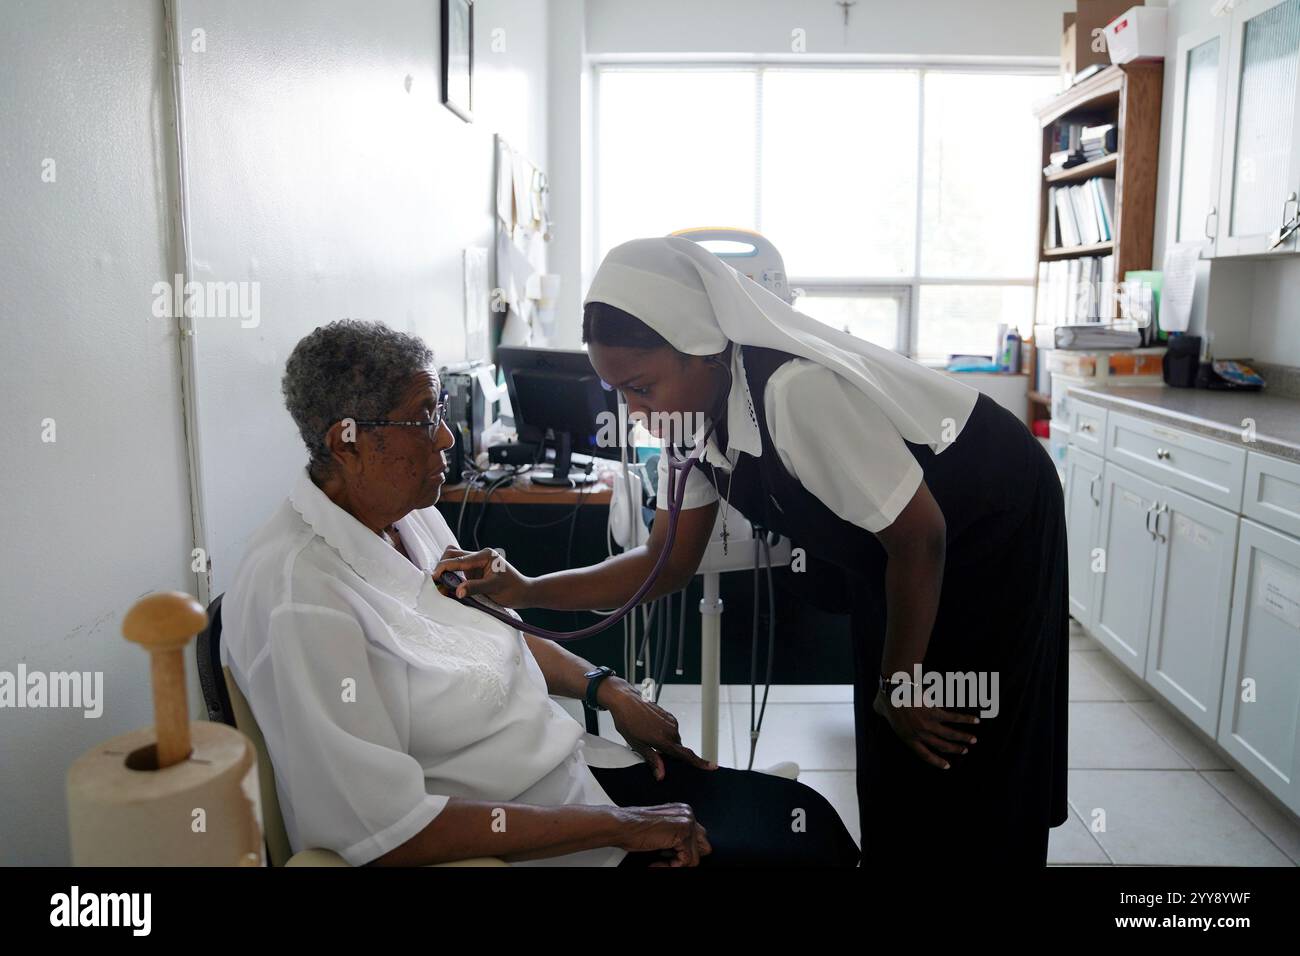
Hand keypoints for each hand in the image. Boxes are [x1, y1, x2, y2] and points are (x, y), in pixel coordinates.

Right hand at [433, 547, 532, 607]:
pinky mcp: (474, 571)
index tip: (433, 577)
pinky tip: (447, 586)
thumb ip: (475, 588)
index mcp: (484, 555)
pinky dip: (450, 576)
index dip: (443, 568)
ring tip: (440, 585)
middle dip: (442, 566)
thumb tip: (456, 591)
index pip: (458, 559)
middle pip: (452, 554)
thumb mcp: (494, 589)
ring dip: (445, 571)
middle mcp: (479, 556)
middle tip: (435, 581)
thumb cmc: (513, 590)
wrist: (524, 592)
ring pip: (453, 560)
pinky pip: (457, 570)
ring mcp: (476, 563)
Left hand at [602, 679, 716, 779]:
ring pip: (675, 740)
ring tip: (648, 737)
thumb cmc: (627, 722)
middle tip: (655, 753)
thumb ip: (653, 760)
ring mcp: (671, 722)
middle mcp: (671, 730)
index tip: (712, 766)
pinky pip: (672, 730)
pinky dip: (665, 734)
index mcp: (664, 740)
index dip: (700, 762)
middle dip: (671, 755)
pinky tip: (651, 730)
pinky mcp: (669, 715)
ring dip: (667, 743)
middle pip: (679, 749)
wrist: (624, 700)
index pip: (686, 755)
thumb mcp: (637, 745)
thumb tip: (661, 775)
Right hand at [614, 803, 711, 866]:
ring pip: (695, 858)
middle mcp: (688, 814)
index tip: (668, 858)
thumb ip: (676, 835)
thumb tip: (685, 851)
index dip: (683, 852)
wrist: (622, 826)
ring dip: (676, 864)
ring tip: (659, 862)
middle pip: (704, 846)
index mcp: (683, 811)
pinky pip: (687, 862)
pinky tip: (656, 863)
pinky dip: (670, 867)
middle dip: (686, 857)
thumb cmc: (634, 828)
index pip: (698, 838)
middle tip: (667, 860)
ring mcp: (687, 823)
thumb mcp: (661, 829)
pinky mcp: (683, 834)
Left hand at [872, 687, 978, 770]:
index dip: (936, 761)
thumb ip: (881, 714)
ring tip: (973, 740)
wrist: (893, 689)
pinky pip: (953, 718)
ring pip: (950, 734)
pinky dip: (965, 719)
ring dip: (963, 737)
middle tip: (965, 750)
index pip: (924, 755)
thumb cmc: (884, 698)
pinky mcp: (935, 713)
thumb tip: (878, 709)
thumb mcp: (879, 711)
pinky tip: (975, 720)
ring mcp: (928, 724)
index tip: (947, 765)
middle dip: (955, 749)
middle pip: (941, 746)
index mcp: (907, 737)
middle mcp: (919, 734)